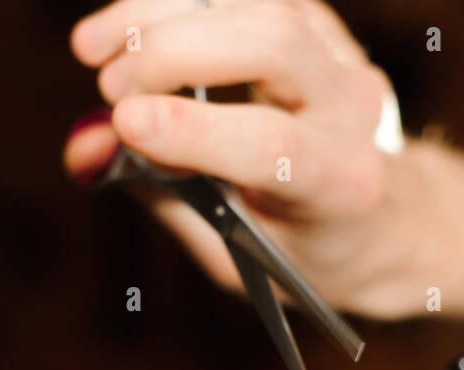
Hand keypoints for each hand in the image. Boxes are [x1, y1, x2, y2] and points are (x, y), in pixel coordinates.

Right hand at [66, 0, 432, 318]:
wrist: (378, 219)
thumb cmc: (300, 244)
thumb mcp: (234, 252)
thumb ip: (164, 196)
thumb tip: (85, 148)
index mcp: (343, 185)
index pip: (273, 144)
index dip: (195, 130)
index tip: (123, 122)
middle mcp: (352, 107)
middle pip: (273, 41)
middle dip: (174, 53)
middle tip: (111, 91)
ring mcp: (336, 54)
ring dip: (161, 12)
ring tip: (96, 52)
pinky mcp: (310, 21)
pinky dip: (172, 2)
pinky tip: (123, 28)